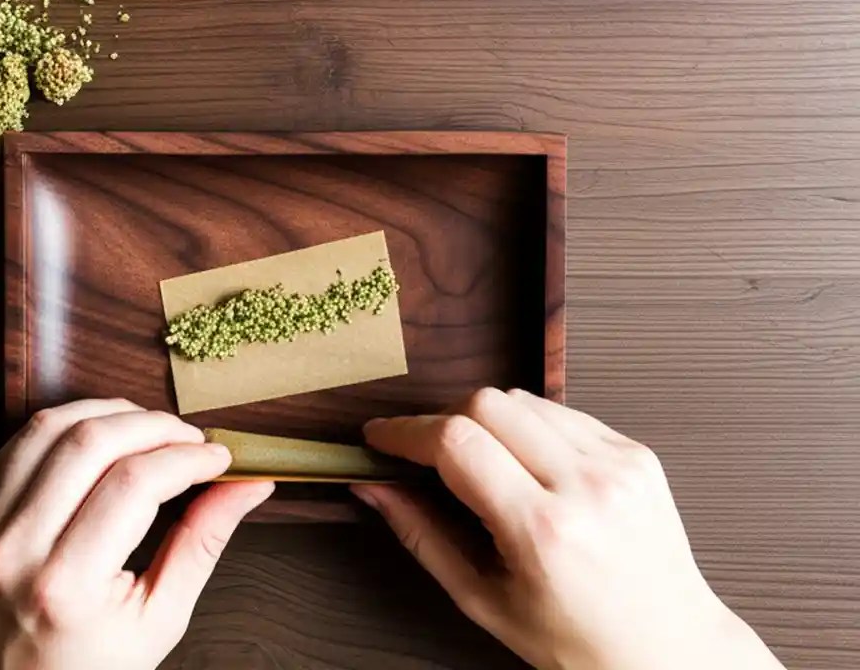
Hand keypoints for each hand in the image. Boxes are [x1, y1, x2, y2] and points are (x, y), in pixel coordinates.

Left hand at [0, 399, 273, 669]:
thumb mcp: (158, 622)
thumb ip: (202, 546)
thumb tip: (249, 485)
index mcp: (66, 587)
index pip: (135, 484)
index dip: (186, 458)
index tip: (218, 459)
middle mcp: (14, 549)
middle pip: (90, 442)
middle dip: (153, 425)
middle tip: (190, 439)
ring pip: (47, 429)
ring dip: (107, 413)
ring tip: (149, 430)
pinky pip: (15, 445)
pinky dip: (63, 428)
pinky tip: (98, 439)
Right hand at [353, 388, 783, 669]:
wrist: (670, 648)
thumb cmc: (576, 640)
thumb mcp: (483, 600)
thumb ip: (423, 536)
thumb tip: (373, 487)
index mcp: (542, 531)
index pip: (456, 443)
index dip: (405, 432)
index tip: (379, 437)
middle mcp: (585, 487)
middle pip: (486, 403)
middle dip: (441, 419)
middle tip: (424, 452)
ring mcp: (618, 464)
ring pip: (523, 399)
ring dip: (485, 419)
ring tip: (480, 463)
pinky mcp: (636, 453)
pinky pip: (562, 412)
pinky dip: (529, 426)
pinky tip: (525, 463)